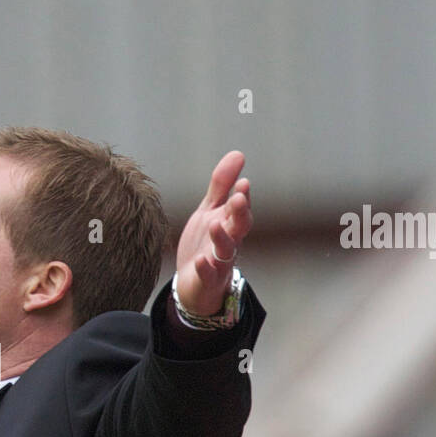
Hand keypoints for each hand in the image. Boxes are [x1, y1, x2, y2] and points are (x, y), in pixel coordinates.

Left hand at [174, 150, 251, 315]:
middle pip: (239, 227)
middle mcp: (228, 242)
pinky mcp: (207, 280)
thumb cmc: (204, 243)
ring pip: (226, 250)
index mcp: (229, 223)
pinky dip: (206, 268)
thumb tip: (238, 153)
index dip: (242, 196)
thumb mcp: (210, 211)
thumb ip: (221, 185)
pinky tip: (200, 261)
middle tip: (240, 198)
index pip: (239, 208)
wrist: (193, 283)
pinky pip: (208, 275)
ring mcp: (219, 262)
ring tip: (215, 225)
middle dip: (240, 213)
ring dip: (222, 238)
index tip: (243, 182)